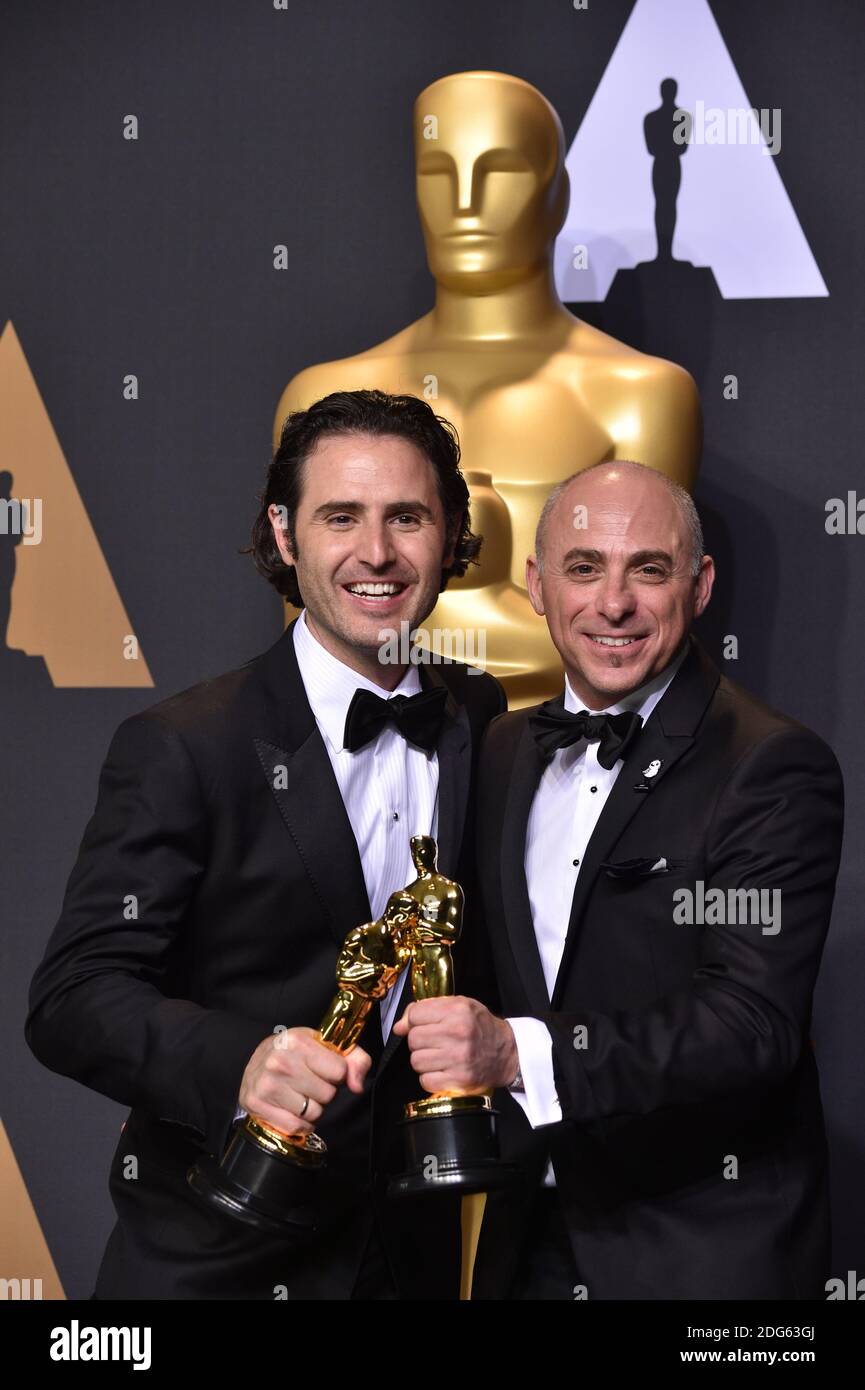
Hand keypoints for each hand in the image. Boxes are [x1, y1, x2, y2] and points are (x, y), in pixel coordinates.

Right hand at [238, 1027, 371, 1134]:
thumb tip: (357, 1086)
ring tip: (299, 1094)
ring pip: (314, 1113)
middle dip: (324, 1092)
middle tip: (309, 1082)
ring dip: (312, 1109)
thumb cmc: (294, 1054)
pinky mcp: (257, 1104)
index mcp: (298, 1041)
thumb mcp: (324, 1045)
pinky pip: (297, 1127)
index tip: (325, 1069)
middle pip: (328, 1094)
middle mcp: (281, 1061)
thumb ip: (354, 1059)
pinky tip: (291, 1108)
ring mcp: (267, 1084)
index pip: (340, 1070)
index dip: (337, 1073)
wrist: (255, 1064)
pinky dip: (300, 1123)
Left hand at [393, 996, 517, 1093]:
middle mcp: (458, 1033)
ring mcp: (459, 1058)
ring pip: (416, 1061)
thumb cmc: (480, 1027)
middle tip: (434, 1042)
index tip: (425, 1025)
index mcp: (458, 1010)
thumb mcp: (459, 1007)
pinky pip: (425, 1081)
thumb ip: (427, 1009)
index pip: (415, 1014)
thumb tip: (399, 1027)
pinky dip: (430, 1077)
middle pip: (413, 1039)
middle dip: (419, 1041)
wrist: (507, 1053)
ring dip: (423, 1060)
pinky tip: (442, 1070)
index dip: (415, 1020)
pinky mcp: (459, 1080)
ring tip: (438, 1056)